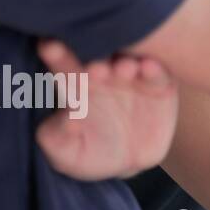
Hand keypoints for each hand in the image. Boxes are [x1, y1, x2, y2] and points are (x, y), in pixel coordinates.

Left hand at [34, 40, 178, 180]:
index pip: (64, 65)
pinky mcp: (159, 86)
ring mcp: (134, 76)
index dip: (57, 55)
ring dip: (127, 62)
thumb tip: (68, 119)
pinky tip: (149, 67)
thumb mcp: (65, 153)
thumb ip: (58, 137)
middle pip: (99, 57)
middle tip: (95, 68)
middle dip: (96, 58)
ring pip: (131, 61)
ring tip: (125, 68)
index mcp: (76, 84)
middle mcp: (106, 73)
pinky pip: (159, 74)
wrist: (125, 162)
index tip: (49, 47)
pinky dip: (155, 69)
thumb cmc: (87, 153)